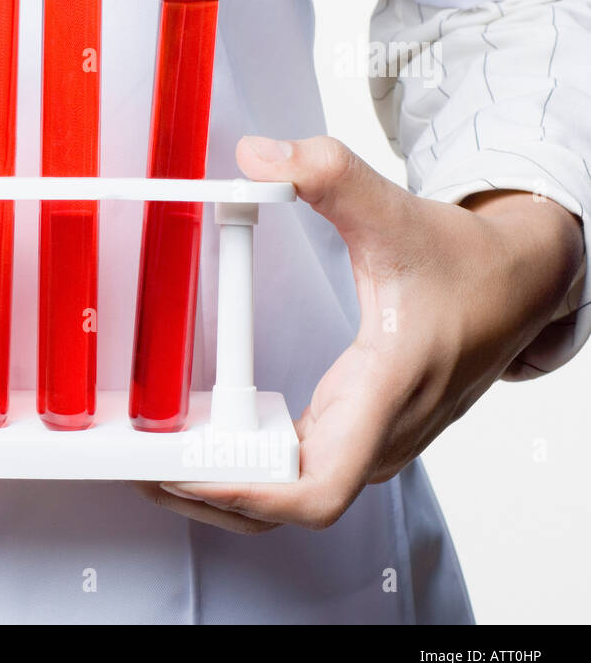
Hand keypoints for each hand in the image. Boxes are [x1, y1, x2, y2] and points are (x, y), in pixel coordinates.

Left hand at [137, 135, 583, 533]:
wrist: (521, 283)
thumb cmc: (467, 263)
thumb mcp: (394, 210)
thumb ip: (328, 174)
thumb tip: (257, 156)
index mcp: (386, 391)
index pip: (319, 486)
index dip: (248, 495)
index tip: (186, 478)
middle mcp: (380, 434)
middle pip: (289, 506)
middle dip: (212, 498)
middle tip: (142, 468)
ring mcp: (373, 441)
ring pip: (293, 498)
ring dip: (226, 492)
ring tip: (156, 462)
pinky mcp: (362, 432)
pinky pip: (300, 472)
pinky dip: (249, 469)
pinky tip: (204, 443)